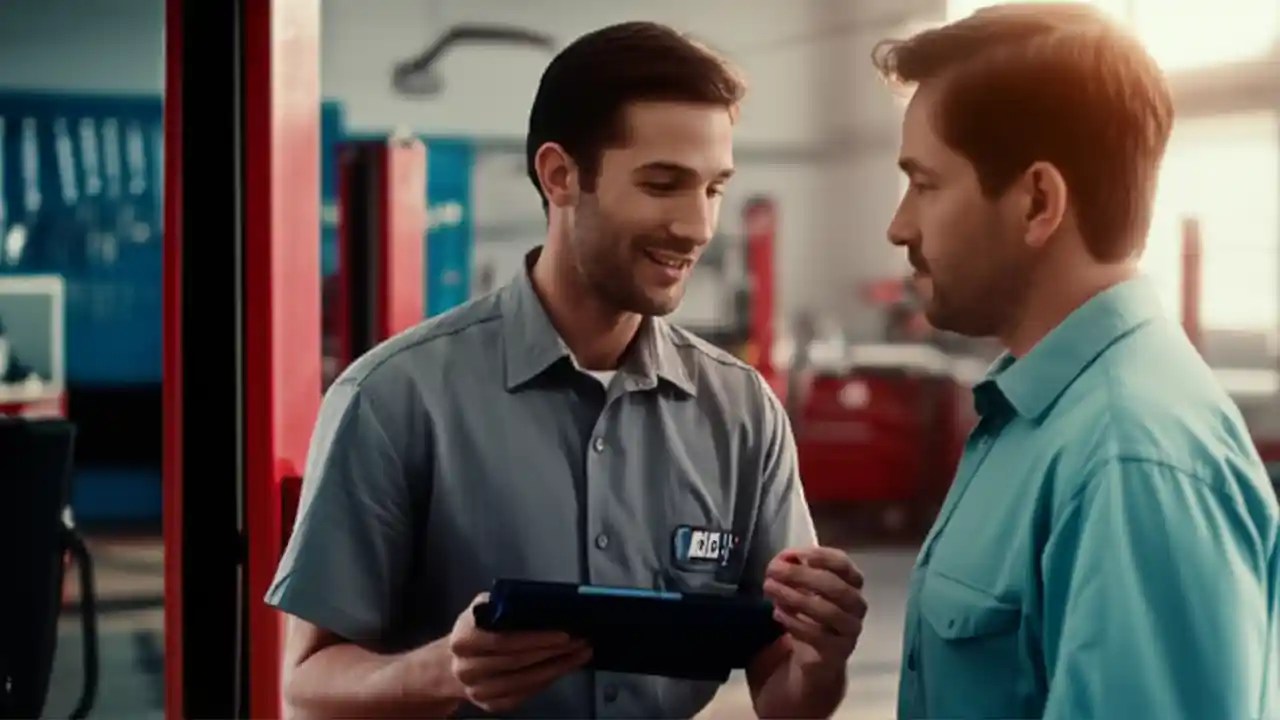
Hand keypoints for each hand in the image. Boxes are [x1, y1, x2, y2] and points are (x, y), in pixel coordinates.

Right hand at [448, 593, 592, 713]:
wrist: (457, 662)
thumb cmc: (478, 629)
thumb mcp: (483, 607)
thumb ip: (504, 602)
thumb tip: (539, 600)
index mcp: (463, 640)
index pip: (503, 640)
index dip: (535, 638)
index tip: (563, 634)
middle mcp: (467, 669)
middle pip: (518, 662)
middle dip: (553, 651)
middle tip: (580, 640)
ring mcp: (478, 691)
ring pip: (525, 681)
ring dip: (558, 667)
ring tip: (580, 653)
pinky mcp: (492, 705)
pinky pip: (526, 694)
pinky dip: (549, 679)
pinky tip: (564, 667)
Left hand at [762, 547, 866, 673]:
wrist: (812, 660)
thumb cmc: (807, 614)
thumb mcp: (801, 589)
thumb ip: (795, 570)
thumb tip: (783, 559)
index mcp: (851, 583)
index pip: (843, 564)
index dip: (822, 556)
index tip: (797, 554)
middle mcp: (856, 605)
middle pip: (835, 586)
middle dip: (801, 575)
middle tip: (773, 571)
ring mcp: (850, 630)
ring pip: (829, 611)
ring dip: (795, 598)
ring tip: (771, 590)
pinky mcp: (838, 652)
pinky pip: (818, 636)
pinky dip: (795, 622)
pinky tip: (778, 613)